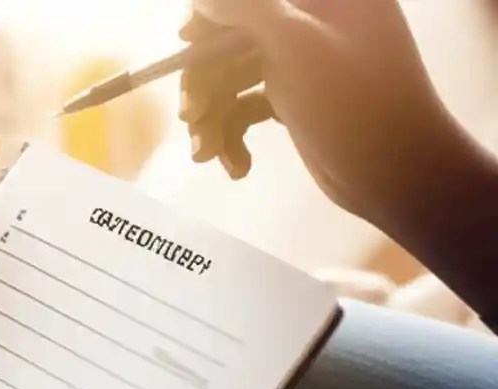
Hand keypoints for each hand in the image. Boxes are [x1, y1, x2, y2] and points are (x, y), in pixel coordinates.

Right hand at [181, 0, 474, 234]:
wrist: (399, 172)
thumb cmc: (354, 100)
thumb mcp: (295, 43)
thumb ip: (244, 7)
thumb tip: (200, 0)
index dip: (211, 17)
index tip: (187, 44)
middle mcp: (313, 22)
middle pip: (232, 40)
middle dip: (206, 83)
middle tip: (192, 117)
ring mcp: (303, 62)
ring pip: (234, 78)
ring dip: (214, 118)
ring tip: (207, 155)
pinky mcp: (296, 99)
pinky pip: (248, 106)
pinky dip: (234, 135)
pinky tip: (237, 167)